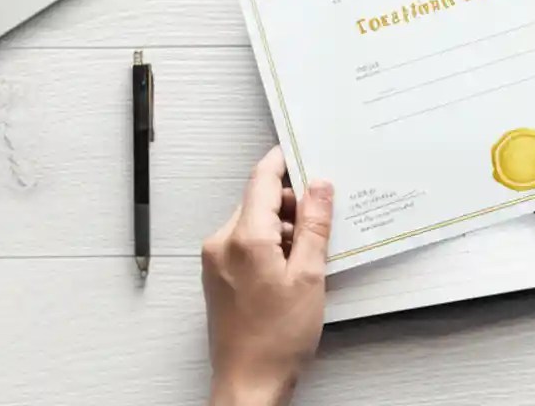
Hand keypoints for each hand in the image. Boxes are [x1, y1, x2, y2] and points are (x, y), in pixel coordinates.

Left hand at [202, 146, 334, 405]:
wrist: (249, 381)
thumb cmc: (277, 339)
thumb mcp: (309, 275)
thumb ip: (314, 225)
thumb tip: (319, 187)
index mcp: (244, 238)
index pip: (262, 179)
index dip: (284, 162)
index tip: (303, 154)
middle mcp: (221, 243)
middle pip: (258, 201)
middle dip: (290, 205)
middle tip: (320, 222)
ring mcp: (215, 260)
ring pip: (253, 222)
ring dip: (281, 228)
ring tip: (306, 259)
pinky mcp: (217, 275)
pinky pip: (244, 243)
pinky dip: (268, 245)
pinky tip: (290, 269)